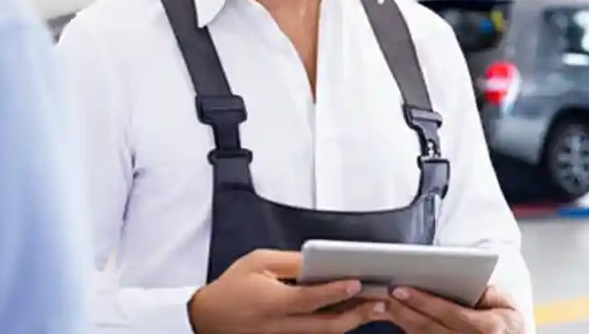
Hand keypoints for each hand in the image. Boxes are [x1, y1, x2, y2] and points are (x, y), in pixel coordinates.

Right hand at [187, 249, 386, 333]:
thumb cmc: (231, 287)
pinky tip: (348, 315)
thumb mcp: (257, 262)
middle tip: (378, 302)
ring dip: (350, 322)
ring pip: (324, 333)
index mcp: (272, 303)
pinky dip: (334, 326)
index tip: (357, 283)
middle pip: (325, 326)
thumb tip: (317, 261)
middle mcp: (280, 325)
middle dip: (356, 315)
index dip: (335, 291)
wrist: (210, 318)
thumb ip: (289, 262)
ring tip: (372, 308)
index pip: (310, 299)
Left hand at [374, 286, 524, 333]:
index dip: (423, 301)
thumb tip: (452, 276)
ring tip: (380, 303)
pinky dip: (407, 329)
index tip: (399, 289)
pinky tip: (393, 316)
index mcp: (488, 328)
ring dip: (400, 320)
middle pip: (430, 328)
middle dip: (403, 311)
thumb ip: (481, 289)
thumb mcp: (503, 299)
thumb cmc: (506, 318)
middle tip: (380, 294)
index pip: (449, 313)